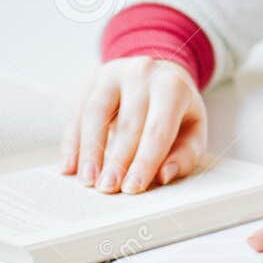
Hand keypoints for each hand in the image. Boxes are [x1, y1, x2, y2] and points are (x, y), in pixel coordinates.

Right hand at [59, 56, 206, 193]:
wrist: (159, 73)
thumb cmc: (177, 109)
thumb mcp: (193, 129)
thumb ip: (184, 155)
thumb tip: (163, 176)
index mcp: (172, 87)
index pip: (157, 130)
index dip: (144, 161)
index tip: (132, 188)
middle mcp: (142, 74)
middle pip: (127, 123)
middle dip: (116, 160)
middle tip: (107, 189)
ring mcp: (114, 73)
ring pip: (95, 113)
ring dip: (89, 151)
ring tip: (87, 180)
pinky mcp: (92, 80)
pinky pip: (77, 112)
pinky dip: (72, 142)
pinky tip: (69, 166)